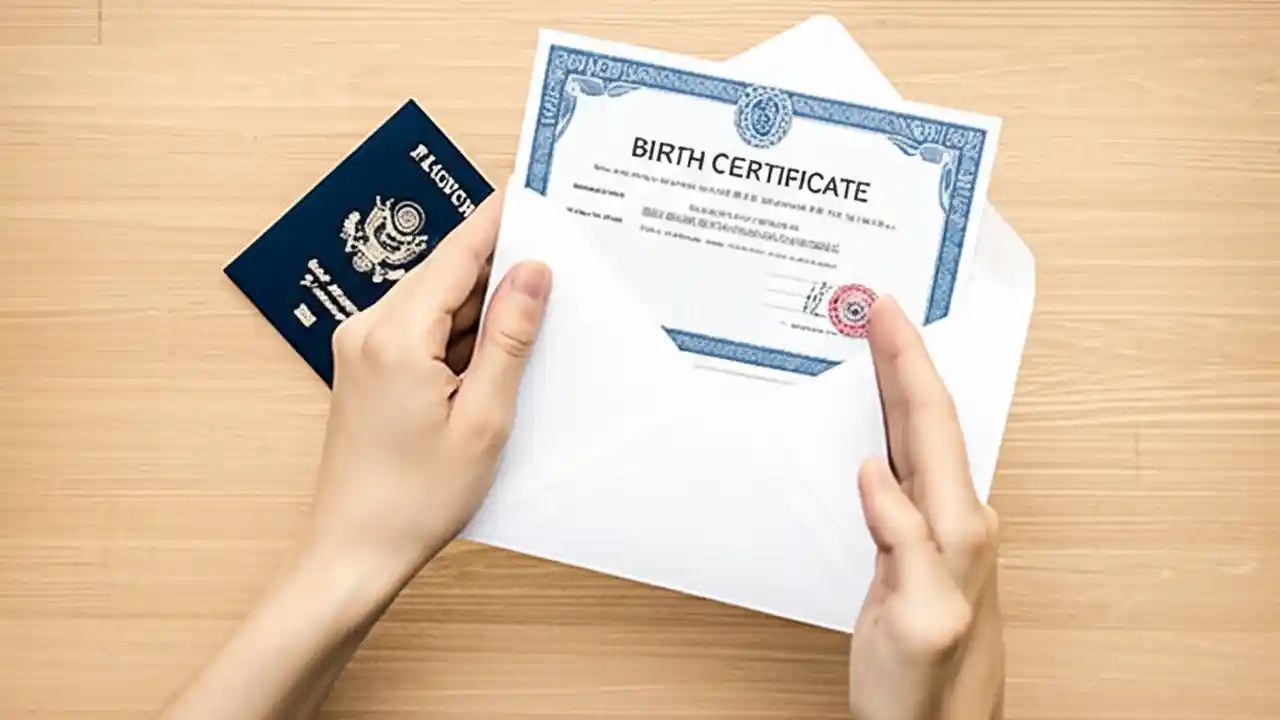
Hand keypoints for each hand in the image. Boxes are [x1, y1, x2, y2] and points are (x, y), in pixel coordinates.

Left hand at [300, 192, 550, 597]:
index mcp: (394, 336)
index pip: (456, 254)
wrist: (354, 551)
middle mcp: (367, 330)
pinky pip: (422, 330)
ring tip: (533, 325)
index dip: (498, 219)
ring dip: (482, 309)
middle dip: (500, 268)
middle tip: (557, 261)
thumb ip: (508, 338)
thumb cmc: (415, 498)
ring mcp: (362, 348)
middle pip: (446, 275)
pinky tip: (495, 358)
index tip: (528, 187)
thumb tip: (532, 273)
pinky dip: (461, 335)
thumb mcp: (483, 417)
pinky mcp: (367, 367)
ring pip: (436, 303)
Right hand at [848, 297, 1003, 719]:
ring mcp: (937, 535)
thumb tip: (877, 474)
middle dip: (902, 358)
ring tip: (877, 348)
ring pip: (916, 440)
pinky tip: (873, 429)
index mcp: (955, 527)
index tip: (885, 313)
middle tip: (875, 309)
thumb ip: (905, 543)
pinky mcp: (913, 551)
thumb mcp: (916, 620)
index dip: (907, 362)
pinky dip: (887, 432)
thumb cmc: (927, 692)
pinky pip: (903, 471)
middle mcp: (954, 521)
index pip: (929, 422)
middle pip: (926, 419)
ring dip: (897, 389)